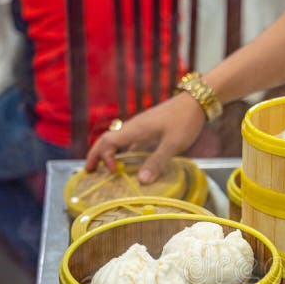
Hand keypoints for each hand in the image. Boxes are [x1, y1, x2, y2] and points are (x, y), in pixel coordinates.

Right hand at [84, 93, 206, 183]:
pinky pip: (129, 139)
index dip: (104, 157)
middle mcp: (134, 126)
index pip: (107, 142)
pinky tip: (129, 159)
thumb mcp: (173, 144)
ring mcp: (141, 126)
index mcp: (135, 129)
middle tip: (88, 171)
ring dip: (109, 153)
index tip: (114, 172)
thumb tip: (141, 182)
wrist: (196, 101)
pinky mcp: (149, 127)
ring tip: (106, 168)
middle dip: (96, 155)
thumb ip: (157, 162)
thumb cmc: (185, 121)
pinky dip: (123, 150)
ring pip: (117, 139)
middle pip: (107, 139)